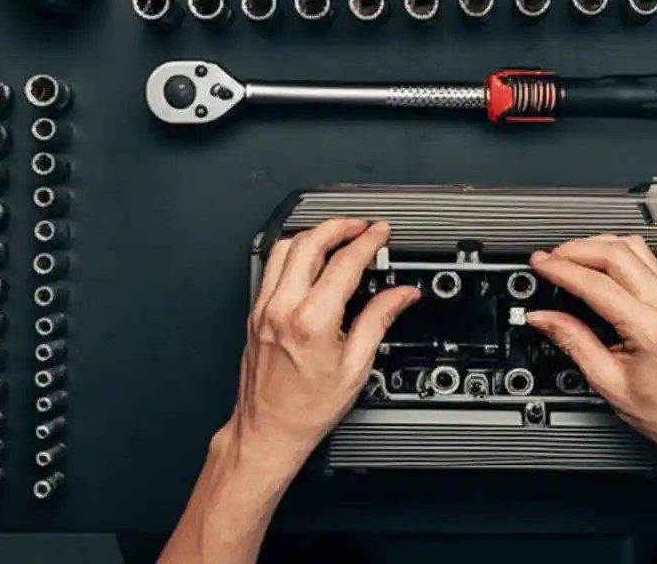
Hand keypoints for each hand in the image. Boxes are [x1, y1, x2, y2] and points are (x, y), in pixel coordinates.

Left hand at [221, 218, 419, 472]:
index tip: (381, 232)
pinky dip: (294, 252)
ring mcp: (264, 309)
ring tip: (337, 235)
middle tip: (361, 226)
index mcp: (311, 321)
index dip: (368, 241)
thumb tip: (401, 295)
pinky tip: (310, 258)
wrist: (269, 430)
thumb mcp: (356, 366)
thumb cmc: (307, 409)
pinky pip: (272, 267)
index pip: (344, 263)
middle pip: (310, 243)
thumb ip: (379, 320)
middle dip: (340, 226)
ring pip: (286, 248)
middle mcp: (282, 309)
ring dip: (314, 234)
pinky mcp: (254, 313)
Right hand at [527, 235, 656, 464]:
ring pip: (634, 248)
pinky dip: (616, 255)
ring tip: (570, 257)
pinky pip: (646, 260)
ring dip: (597, 246)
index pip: (598, 284)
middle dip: (577, 249)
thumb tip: (544, 318)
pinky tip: (598, 265)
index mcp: (651, 328)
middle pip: (617, 253)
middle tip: (550, 258)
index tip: (541, 264)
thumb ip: (573, 342)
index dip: (563, 269)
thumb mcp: (608, 381)